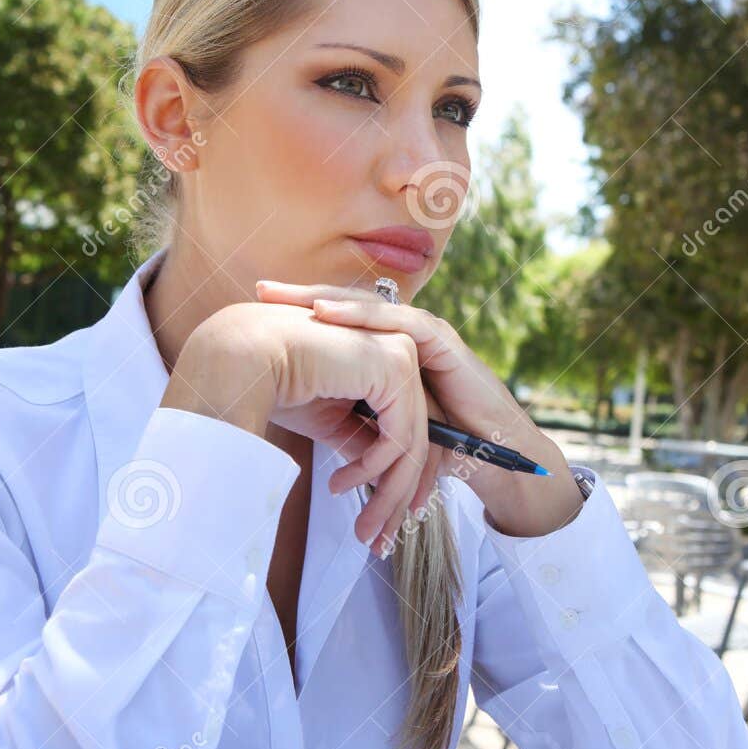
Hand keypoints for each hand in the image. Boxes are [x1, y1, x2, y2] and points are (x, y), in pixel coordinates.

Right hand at [173, 298, 442, 555]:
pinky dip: (373, 470)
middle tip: (379, 540)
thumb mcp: (328, 420)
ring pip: (412, 443)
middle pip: (416, 438)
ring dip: (386, 495)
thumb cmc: (275, 382)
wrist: (243, 358)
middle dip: (397, 497)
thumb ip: (359, 440)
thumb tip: (380, 473)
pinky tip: (339, 484)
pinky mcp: (395, 366)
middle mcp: (400, 352)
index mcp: (385, 360)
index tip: (383, 522)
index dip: (399, 479)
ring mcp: (402, 356)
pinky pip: (398, 436)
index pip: (409, 427)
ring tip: (363, 530)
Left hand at [254, 279, 584, 537]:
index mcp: (383, 350)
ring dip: (328, 300)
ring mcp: (422, 334)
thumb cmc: (438, 446)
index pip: (334, 323)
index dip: (296, 314)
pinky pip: (398, 322)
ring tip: (290, 299)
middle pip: (344, 306)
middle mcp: (400, 336)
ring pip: (368, 308)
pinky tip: (329, 314)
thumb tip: (300, 430)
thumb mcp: (378, 428)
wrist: (493, 458)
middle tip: (260, 290)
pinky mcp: (442, 342)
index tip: (254, 308)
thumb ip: (348, 419)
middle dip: (301, 297)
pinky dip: (363, 317)